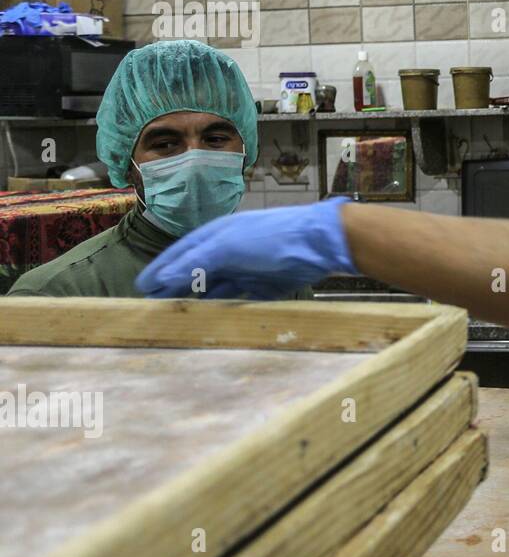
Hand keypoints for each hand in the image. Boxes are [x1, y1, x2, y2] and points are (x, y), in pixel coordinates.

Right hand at [136, 197, 357, 298]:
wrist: (319, 243)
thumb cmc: (270, 237)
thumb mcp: (228, 246)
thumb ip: (197, 260)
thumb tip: (164, 277)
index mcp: (217, 236)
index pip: (181, 253)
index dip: (162, 269)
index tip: (141, 287)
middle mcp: (229, 252)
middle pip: (196, 273)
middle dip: (175, 288)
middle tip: (154, 308)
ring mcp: (247, 270)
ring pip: (215, 288)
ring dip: (197, 301)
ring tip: (177, 318)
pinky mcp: (264, 286)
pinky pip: (237, 300)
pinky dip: (223, 309)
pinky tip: (211, 320)